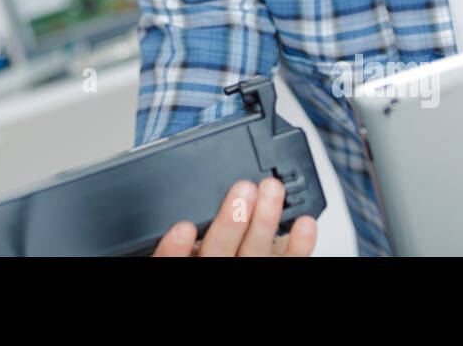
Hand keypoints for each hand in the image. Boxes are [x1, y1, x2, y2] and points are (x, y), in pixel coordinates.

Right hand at [151, 176, 316, 255]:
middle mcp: (213, 270)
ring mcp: (246, 273)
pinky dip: (298, 245)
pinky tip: (305, 223)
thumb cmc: (200, 252)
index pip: (169, 262)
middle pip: (218, 254)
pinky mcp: (274, 271)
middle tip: (242, 191)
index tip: (182, 226)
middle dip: (231, 222)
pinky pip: (288, 263)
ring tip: (271, 190)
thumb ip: (173, 234)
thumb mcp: (178, 244)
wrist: (225, 269)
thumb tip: (158, 205)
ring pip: (256, 256)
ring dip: (266, 222)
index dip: (174, 248)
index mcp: (185, 262)